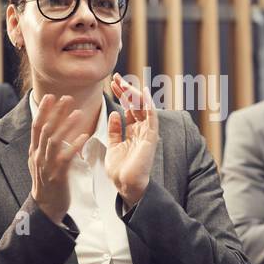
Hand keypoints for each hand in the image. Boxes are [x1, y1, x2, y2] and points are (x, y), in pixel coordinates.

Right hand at [29, 94, 88, 223]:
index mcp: (34, 151)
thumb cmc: (47, 184)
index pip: (36, 126)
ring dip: (66, 125)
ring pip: (54, 140)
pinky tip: (84, 136)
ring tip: (78, 112)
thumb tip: (47, 131)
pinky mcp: (57, 175)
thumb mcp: (40, 163)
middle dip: (56, 112)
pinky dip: (74, 145)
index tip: (50, 96)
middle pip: (45, 129)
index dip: (43, 110)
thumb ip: (43, 147)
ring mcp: (47, 165)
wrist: (46, 208)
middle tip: (67, 97)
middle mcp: (38, 156)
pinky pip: (66, 156)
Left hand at [104, 74, 158, 210]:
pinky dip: (148, 105)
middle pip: (135, 105)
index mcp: (133, 132)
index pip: (128, 108)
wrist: (126, 185)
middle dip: (126, 90)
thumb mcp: (113, 146)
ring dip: (133, 94)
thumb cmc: (120, 170)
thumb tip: (114, 114)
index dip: (121, 95)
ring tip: (123, 82)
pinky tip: (143, 92)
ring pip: (143, 108)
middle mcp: (141, 130)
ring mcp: (147, 133)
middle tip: (116, 78)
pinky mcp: (150, 138)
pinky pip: (151, 117)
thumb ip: (115, 131)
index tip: (112, 83)